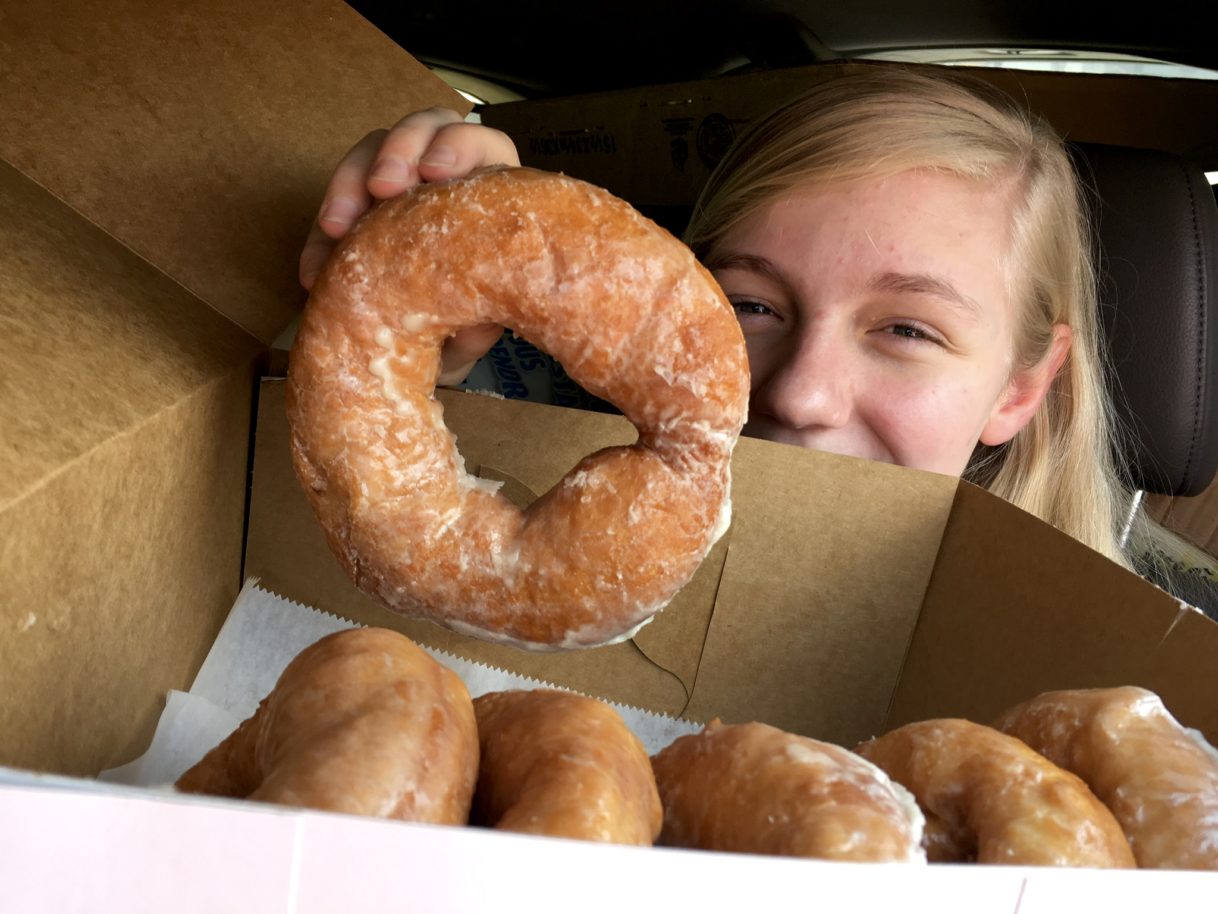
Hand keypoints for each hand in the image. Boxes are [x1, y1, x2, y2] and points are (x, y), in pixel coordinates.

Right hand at [300, 107, 519, 383]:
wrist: (432, 355)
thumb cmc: (468, 327)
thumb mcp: (480, 328)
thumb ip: (483, 320)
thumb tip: (480, 322)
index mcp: (488, 191)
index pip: (482, 144)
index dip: (459, 147)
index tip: (435, 172)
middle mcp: (443, 176)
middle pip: (423, 129)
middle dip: (399, 150)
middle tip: (383, 186)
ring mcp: (396, 186)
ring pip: (371, 152)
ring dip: (350, 183)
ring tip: (337, 228)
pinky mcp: (356, 210)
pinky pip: (332, 208)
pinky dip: (320, 239)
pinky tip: (313, 275)